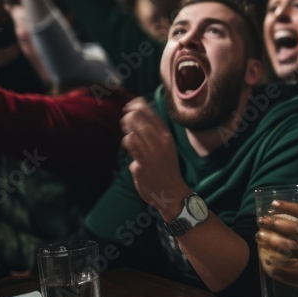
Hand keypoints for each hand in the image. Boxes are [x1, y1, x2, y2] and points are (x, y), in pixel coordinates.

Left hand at [120, 97, 189, 218]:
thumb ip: (155, 133)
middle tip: (126, 119)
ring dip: (127, 131)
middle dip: (129, 117)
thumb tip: (139, 116)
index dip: (138, 106)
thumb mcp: (167, 146)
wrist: (171, 192)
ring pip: (131, 133)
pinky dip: (128, 146)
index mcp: (167, 137)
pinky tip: (131, 149)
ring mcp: (149, 154)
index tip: (131, 104)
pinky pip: (130, 149)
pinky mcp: (140, 164)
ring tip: (128, 132)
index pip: (151, 114)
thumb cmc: (167, 167)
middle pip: (138, 120)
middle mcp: (158, 143)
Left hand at [255, 200, 297, 296]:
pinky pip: (293, 274)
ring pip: (296, 249)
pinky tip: (266, 261)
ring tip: (260, 236)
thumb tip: (274, 213)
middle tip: (262, 221)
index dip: (290, 207)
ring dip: (274, 241)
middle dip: (278, 223)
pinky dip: (277, 267)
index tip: (273, 205)